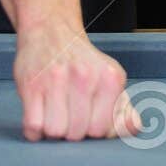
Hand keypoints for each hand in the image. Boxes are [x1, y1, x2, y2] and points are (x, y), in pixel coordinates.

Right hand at [14, 25, 140, 140]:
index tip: (87, 119)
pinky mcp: (31, 85)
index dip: (92, 131)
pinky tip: (40, 114)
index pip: (102, 130)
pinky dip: (34, 128)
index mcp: (111, 78)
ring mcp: (57, 80)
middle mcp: (86, 77)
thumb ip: (122, 107)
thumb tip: (134, 127)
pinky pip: (32, 126)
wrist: (52, 32)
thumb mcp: (109, 78)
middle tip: (69, 114)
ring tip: (54, 113)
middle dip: (72, 131)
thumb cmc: (82, 62)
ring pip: (55, 132)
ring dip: (52, 130)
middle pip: (78, 134)